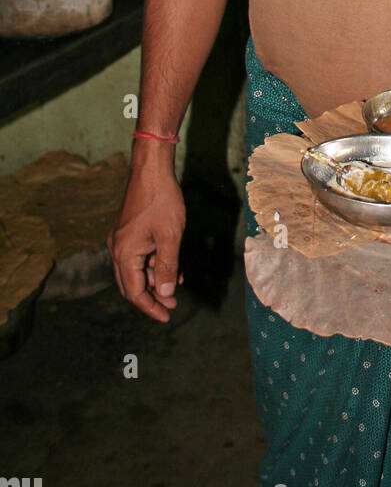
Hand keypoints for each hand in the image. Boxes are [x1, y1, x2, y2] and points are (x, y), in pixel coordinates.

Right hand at [107, 164, 185, 321]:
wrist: (152, 170)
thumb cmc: (161, 201)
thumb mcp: (170, 237)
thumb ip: (168, 267)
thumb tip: (166, 294)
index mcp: (124, 254)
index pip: (135, 292)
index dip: (151, 307)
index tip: (167, 316)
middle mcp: (117, 249)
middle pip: (131, 285)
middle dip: (152, 297)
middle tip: (171, 306)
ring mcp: (121, 240)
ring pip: (136, 270)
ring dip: (155, 279)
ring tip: (177, 284)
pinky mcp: (127, 232)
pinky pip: (138, 256)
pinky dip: (153, 264)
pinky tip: (171, 266)